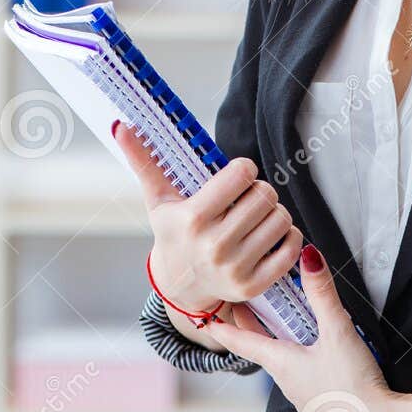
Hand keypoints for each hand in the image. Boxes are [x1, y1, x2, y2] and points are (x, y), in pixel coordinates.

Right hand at [113, 120, 302, 313]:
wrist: (180, 284)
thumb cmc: (173, 232)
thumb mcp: (158, 199)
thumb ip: (143, 161)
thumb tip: (121, 126)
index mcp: (193, 218)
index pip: (241, 174)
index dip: (244, 169)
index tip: (238, 175)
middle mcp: (214, 246)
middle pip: (265, 194)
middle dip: (260, 190)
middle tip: (247, 197)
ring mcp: (235, 268)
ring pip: (280, 218)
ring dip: (274, 212)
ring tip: (257, 216)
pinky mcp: (253, 285)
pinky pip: (290, 248)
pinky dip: (287, 236)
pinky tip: (270, 234)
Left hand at [211, 242, 407, 411]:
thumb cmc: (354, 384)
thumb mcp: (338, 331)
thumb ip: (322, 293)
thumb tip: (309, 258)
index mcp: (280, 362)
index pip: (241, 341)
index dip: (223, 327)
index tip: (205, 318)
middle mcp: (285, 381)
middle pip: (261, 348)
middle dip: (253, 326)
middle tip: (248, 305)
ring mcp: (302, 395)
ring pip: (283, 363)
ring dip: (280, 342)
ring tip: (286, 323)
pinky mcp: (320, 403)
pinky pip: (302, 377)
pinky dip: (301, 360)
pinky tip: (318, 354)